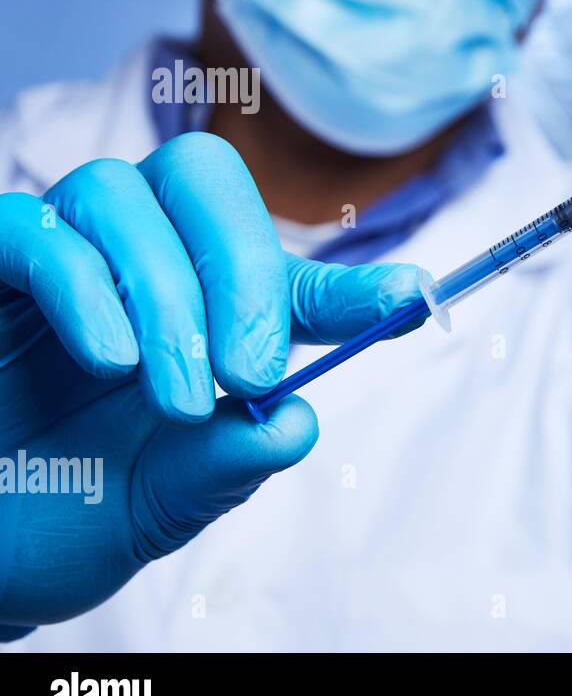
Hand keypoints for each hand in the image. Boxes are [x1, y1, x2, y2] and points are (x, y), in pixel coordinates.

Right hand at [0, 132, 429, 629]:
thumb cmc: (58, 515)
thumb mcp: (160, 505)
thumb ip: (226, 463)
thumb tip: (298, 422)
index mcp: (195, 316)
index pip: (285, 277)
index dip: (350, 285)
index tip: (410, 298)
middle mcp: (131, 264)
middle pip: (203, 180)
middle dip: (244, 270)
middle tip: (251, 368)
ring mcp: (55, 255)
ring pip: (124, 194)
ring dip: (165, 294)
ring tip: (173, 392)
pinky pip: (33, 230)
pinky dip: (83, 287)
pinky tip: (110, 360)